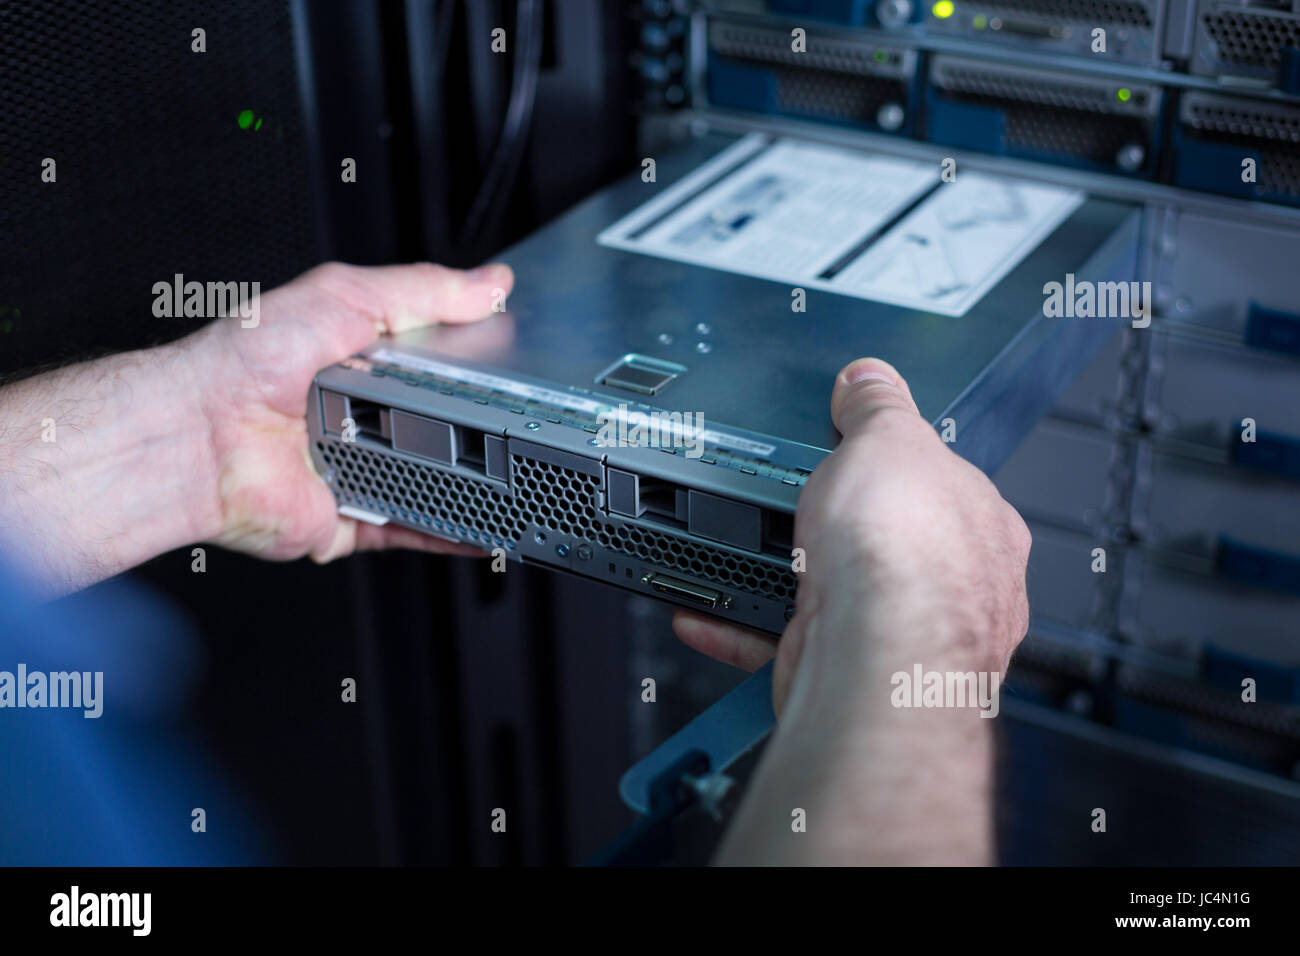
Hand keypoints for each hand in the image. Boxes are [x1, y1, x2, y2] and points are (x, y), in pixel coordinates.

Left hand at [180, 261, 513, 562]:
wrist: (201, 435)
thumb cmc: (246, 362)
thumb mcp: (346, 295)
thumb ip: (422, 291)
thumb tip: (487, 284)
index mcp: (365, 365)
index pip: (444, 364)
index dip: (484, 366)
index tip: (524, 368)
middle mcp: (365, 421)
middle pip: (448, 427)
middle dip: (486, 427)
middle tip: (521, 420)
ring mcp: (363, 472)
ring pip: (438, 484)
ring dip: (475, 482)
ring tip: (518, 472)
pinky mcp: (354, 521)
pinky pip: (414, 532)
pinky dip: (451, 535)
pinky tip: (486, 527)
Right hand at [673, 357, 1030, 716]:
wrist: (874, 653)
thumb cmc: (905, 554)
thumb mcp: (888, 436)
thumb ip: (877, 408)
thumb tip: (871, 380)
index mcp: (983, 525)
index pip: (940, 483)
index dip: (891, 466)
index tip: (849, 459)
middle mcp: (956, 591)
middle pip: (888, 546)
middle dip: (837, 531)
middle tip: (792, 508)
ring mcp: (905, 640)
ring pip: (839, 600)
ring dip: (785, 581)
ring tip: (743, 555)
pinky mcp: (851, 676)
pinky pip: (790, 647)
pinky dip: (743, 632)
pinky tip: (712, 616)